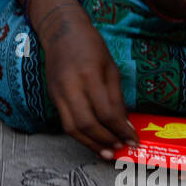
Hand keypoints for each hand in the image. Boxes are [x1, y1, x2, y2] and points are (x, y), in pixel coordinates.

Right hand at [39, 4, 137, 156]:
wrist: (60, 32)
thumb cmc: (91, 46)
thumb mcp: (111, 68)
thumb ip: (116, 98)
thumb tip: (125, 125)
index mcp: (89, 76)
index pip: (106, 112)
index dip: (121, 130)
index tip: (133, 140)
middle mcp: (71, 87)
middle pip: (87, 124)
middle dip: (106, 141)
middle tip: (121, 149)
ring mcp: (58, 93)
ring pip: (72, 128)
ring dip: (91, 144)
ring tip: (107, 153)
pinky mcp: (53, 98)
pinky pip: (66, 123)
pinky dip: (80, 136)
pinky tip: (93, 142)